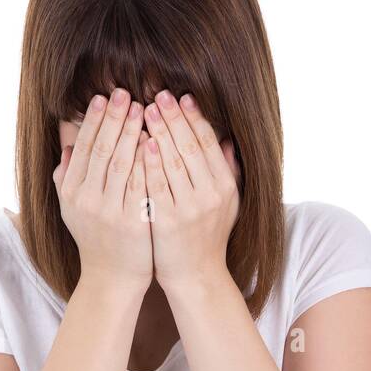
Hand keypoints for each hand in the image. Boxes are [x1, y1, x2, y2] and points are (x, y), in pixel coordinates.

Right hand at [52, 89, 151, 295]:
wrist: (112, 277)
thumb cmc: (96, 238)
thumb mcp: (72, 209)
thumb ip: (66, 176)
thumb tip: (66, 143)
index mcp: (71, 192)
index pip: (83, 147)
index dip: (93, 120)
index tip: (103, 98)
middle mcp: (86, 200)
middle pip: (102, 150)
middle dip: (114, 118)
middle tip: (125, 93)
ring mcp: (110, 212)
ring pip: (122, 163)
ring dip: (132, 132)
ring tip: (143, 107)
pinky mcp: (134, 222)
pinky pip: (142, 183)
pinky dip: (147, 159)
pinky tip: (155, 139)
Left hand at [143, 91, 239, 295]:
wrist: (196, 276)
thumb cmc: (207, 238)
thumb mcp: (228, 205)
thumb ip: (228, 172)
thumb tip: (227, 140)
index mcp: (226, 186)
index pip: (209, 143)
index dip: (195, 118)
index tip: (182, 97)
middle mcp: (211, 195)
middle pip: (191, 146)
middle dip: (174, 117)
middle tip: (159, 94)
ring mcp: (190, 208)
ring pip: (174, 161)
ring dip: (160, 132)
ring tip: (146, 109)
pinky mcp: (168, 220)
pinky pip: (157, 184)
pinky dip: (150, 161)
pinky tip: (141, 142)